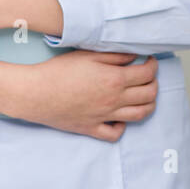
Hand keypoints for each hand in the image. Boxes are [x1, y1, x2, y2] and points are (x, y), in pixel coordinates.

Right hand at [13, 52, 159, 140]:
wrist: (35, 93)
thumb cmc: (59, 70)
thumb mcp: (89, 55)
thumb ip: (115, 55)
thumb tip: (135, 55)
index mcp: (115, 79)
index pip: (147, 74)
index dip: (153, 65)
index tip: (150, 60)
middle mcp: (114, 100)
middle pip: (148, 95)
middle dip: (154, 83)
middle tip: (148, 76)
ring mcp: (104, 116)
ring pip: (139, 115)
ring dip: (148, 105)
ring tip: (143, 96)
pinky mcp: (91, 128)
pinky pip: (115, 133)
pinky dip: (123, 126)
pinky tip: (120, 117)